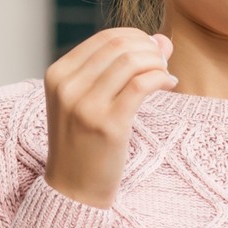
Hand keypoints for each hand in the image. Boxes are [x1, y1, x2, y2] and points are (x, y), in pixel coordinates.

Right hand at [43, 28, 177, 207]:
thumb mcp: (93, 99)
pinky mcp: (108, 124)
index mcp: (58, 74)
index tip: (153, 52)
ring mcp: (85, 106)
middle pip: (120, 46)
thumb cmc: (86, 141)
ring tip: (165, 75)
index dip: (137, 38)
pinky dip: (162, 79)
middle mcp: (67, 87)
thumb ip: (123, 66)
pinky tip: (169, 85)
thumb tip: (162, 39)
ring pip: (132, 61)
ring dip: (158, 63)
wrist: (74, 189)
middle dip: (150, 49)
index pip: (106, 38)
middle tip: (163, 64)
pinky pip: (142, 84)